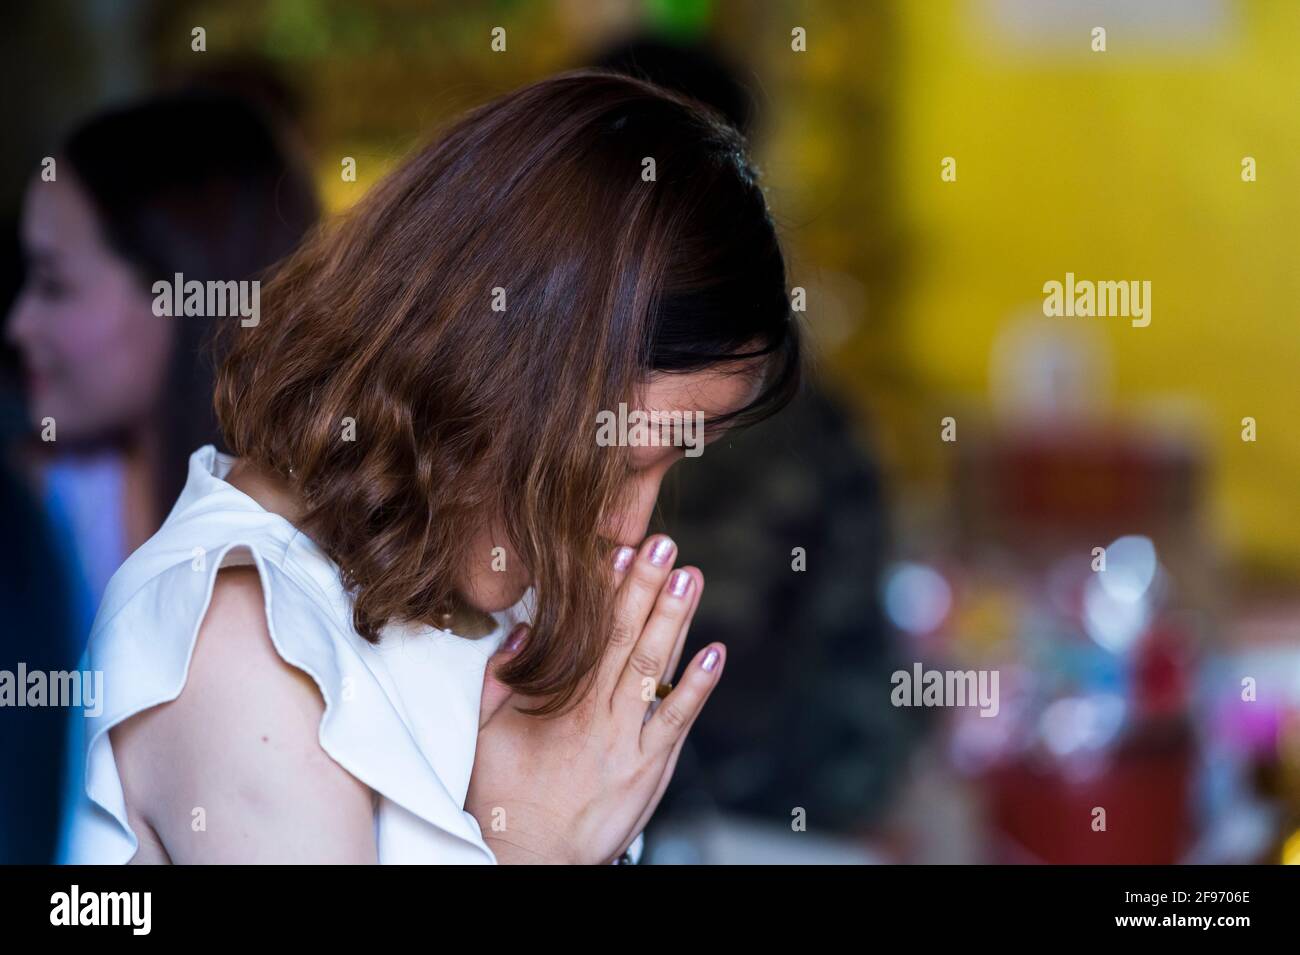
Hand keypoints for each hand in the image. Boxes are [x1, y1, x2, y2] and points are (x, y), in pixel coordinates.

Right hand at [467, 534, 722, 863]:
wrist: (528, 858)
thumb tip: (526, 631)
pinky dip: (699, 684)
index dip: (605, 588)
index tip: (618, 549)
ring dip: (674, 620)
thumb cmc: (504, 794)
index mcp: (556, 699)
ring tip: (690, 577)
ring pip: (654, 667)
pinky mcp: (649, 767)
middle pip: (625, 638)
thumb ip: (500, 678)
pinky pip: (677, 719)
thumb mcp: (485, 732)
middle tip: (664, 545)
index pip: (587, 630)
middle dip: (645, 587)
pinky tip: (715, 651)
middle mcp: (594, 712)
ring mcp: (625, 739)